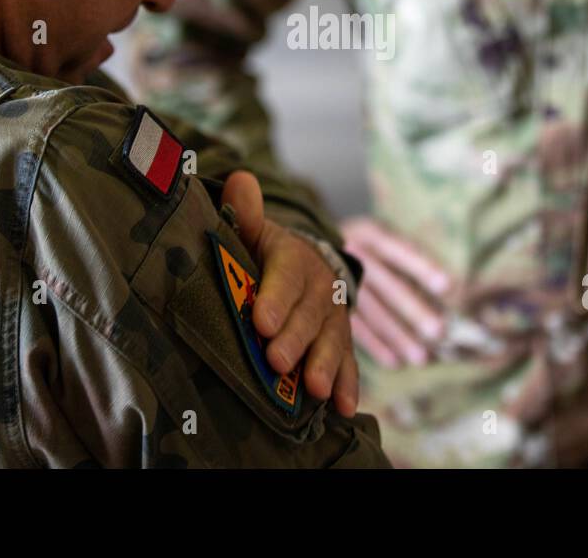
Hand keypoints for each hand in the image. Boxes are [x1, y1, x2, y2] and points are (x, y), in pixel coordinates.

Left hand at [220, 171, 358, 416]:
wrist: (303, 268)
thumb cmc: (266, 255)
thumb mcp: (256, 232)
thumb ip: (247, 213)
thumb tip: (239, 180)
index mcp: (294, 258)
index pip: (285, 275)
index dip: (275, 297)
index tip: (260, 320)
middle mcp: (320, 287)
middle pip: (309, 314)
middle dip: (295, 339)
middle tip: (277, 361)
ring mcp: (333, 317)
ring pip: (332, 340)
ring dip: (325, 365)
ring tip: (315, 389)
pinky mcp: (341, 342)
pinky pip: (348, 364)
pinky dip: (348, 385)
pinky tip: (343, 407)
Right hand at [341, 217, 451, 368]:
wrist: (307, 250)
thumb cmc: (363, 248)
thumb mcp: (380, 240)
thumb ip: (408, 264)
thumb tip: (454, 293)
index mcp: (370, 233)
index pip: (400, 250)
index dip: (422, 267)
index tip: (448, 285)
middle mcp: (352, 255)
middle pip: (388, 284)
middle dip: (414, 310)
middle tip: (439, 332)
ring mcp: (336, 280)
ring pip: (371, 311)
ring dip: (397, 336)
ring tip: (422, 358)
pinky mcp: (327, 304)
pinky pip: (353, 327)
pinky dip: (375, 345)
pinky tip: (394, 362)